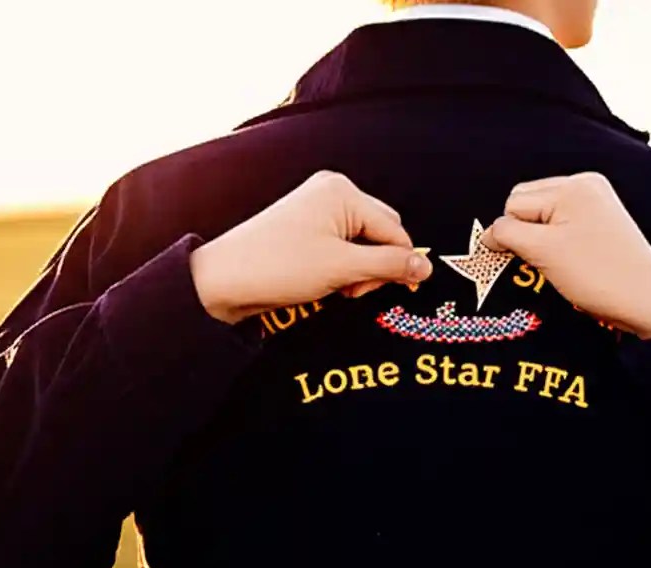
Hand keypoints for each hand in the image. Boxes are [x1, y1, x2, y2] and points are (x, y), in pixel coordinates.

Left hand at [190, 171, 432, 323]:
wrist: (223, 280)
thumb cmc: (279, 267)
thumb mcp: (343, 269)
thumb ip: (389, 265)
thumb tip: (426, 267)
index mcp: (343, 192)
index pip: (395, 230)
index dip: (401, 264)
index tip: (402, 293)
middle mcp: (333, 191)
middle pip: (383, 232)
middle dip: (378, 266)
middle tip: (355, 291)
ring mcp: (317, 207)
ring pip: (364, 241)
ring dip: (361, 270)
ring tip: (338, 289)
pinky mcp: (306, 226)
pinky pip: (343, 245)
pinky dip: (344, 267)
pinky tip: (327, 282)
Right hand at [481, 172, 650, 338]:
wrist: (647, 300)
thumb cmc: (597, 275)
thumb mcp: (543, 252)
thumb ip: (508, 235)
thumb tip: (488, 234)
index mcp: (571, 186)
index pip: (514, 203)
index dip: (511, 234)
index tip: (524, 260)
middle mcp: (584, 185)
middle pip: (526, 202)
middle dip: (525, 231)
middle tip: (542, 260)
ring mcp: (595, 200)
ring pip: (542, 213)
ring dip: (539, 236)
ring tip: (558, 261)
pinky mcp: (601, 219)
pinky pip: (561, 221)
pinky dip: (555, 239)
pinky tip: (568, 258)